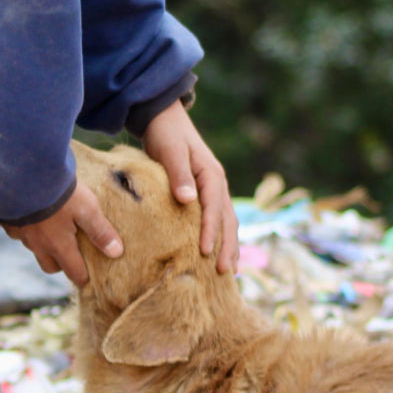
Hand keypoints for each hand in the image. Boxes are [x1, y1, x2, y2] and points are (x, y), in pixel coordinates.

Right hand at [1, 179, 120, 286]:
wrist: (22, 174)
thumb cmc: (59, 193)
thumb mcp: (86, 209)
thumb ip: (100, 231)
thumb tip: (116, 253)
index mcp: (59, 246)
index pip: (73, 272)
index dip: (82, 277)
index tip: (88, 278)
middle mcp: (38, 245)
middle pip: (50, 266)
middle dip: (62, 264)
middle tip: (71, 254)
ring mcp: (21, 235)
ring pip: (34, 249)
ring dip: (44, 246)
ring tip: (52, 230)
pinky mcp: (8, 222)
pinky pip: (19, 233)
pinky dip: (27, 230)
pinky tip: (32, 215)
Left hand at [141, 99, 237, 273]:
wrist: (164, 119)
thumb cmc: (165, 134)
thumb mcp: (170, 150)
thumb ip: (179, 174)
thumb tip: (188, 200)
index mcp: (212, 174)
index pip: (214, 208)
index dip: (211, 231)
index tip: (205, 253)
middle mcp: (217, 184)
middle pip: (228, 220)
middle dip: (227, 247)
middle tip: (223, 273)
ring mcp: (214, 190)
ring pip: (227, 222)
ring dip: (228, 246)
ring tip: (227, 273)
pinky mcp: (205, 195)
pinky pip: (217, 220)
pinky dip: (220, 238)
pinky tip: (216, 255)